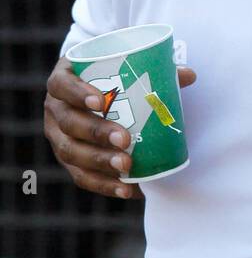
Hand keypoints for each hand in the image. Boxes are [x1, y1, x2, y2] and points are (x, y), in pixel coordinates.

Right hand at [44, 55, 195, 198]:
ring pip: (71, 152)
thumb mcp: (122, 69)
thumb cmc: (108, 77)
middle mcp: (55, 109)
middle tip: (125, 139)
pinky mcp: (68, 160)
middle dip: (96, 133)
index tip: (101, 100)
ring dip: (99, 161)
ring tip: (127, 166)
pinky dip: (103, 184)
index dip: (77, 92)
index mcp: (63, 80)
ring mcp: (58, 137)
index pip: (62, 84)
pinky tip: (126, 188)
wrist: (87, 95)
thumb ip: (154, 70)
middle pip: (69, 123)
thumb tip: (190, 75)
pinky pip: (80, 176)